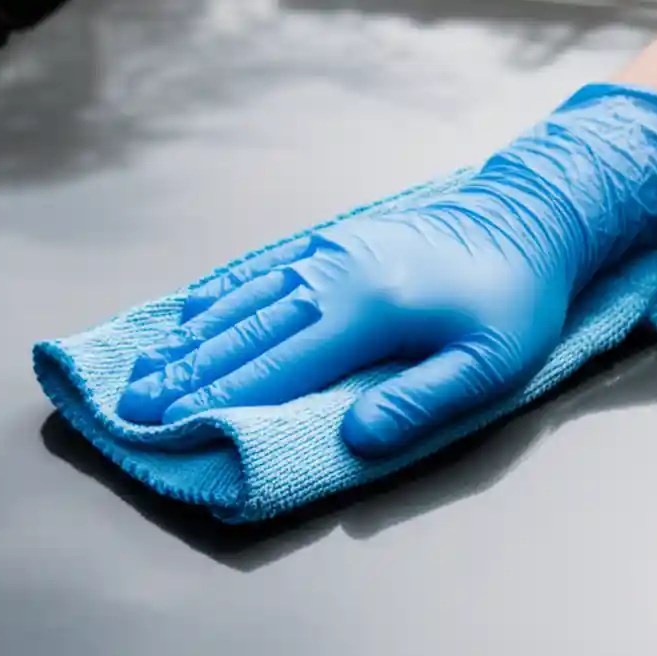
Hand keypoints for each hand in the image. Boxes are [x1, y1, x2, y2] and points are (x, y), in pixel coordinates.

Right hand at [116, 200, 574, 456]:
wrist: (525, 218)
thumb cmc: (512, 302)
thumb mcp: (489, 364)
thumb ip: (420, 402)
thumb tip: (354, 437)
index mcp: (367, 311)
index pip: (276, 366)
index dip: (218, 400)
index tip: (170, 425)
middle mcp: (331, 276)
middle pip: (242, 335)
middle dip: (183, 375)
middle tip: (132, 408)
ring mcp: (325, 253)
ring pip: (240, 303)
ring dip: (188, 342)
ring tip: (144, 373)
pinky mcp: (329, 242)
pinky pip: (258, 272)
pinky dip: (217, 297)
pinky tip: (190, 316)